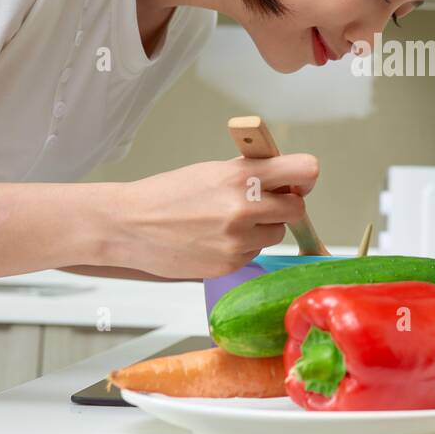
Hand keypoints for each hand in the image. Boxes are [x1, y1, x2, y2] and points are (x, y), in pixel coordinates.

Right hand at [109, 154, 318, 279]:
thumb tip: (287, 179)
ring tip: (226, 223)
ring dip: (261, 229)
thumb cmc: (168, 195)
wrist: (129, 226)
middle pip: (297, 209)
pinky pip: (255, 253)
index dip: (304, 178)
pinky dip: (242, 247)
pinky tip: (214, 240)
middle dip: (283, 207)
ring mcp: (239, 239)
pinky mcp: (231, 263)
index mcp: (242, 175)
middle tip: (261, 204)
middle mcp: (245, 207)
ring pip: (276, 233)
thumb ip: (251, 173)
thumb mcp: (212, 171)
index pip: (305, 170)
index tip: (297, 183)